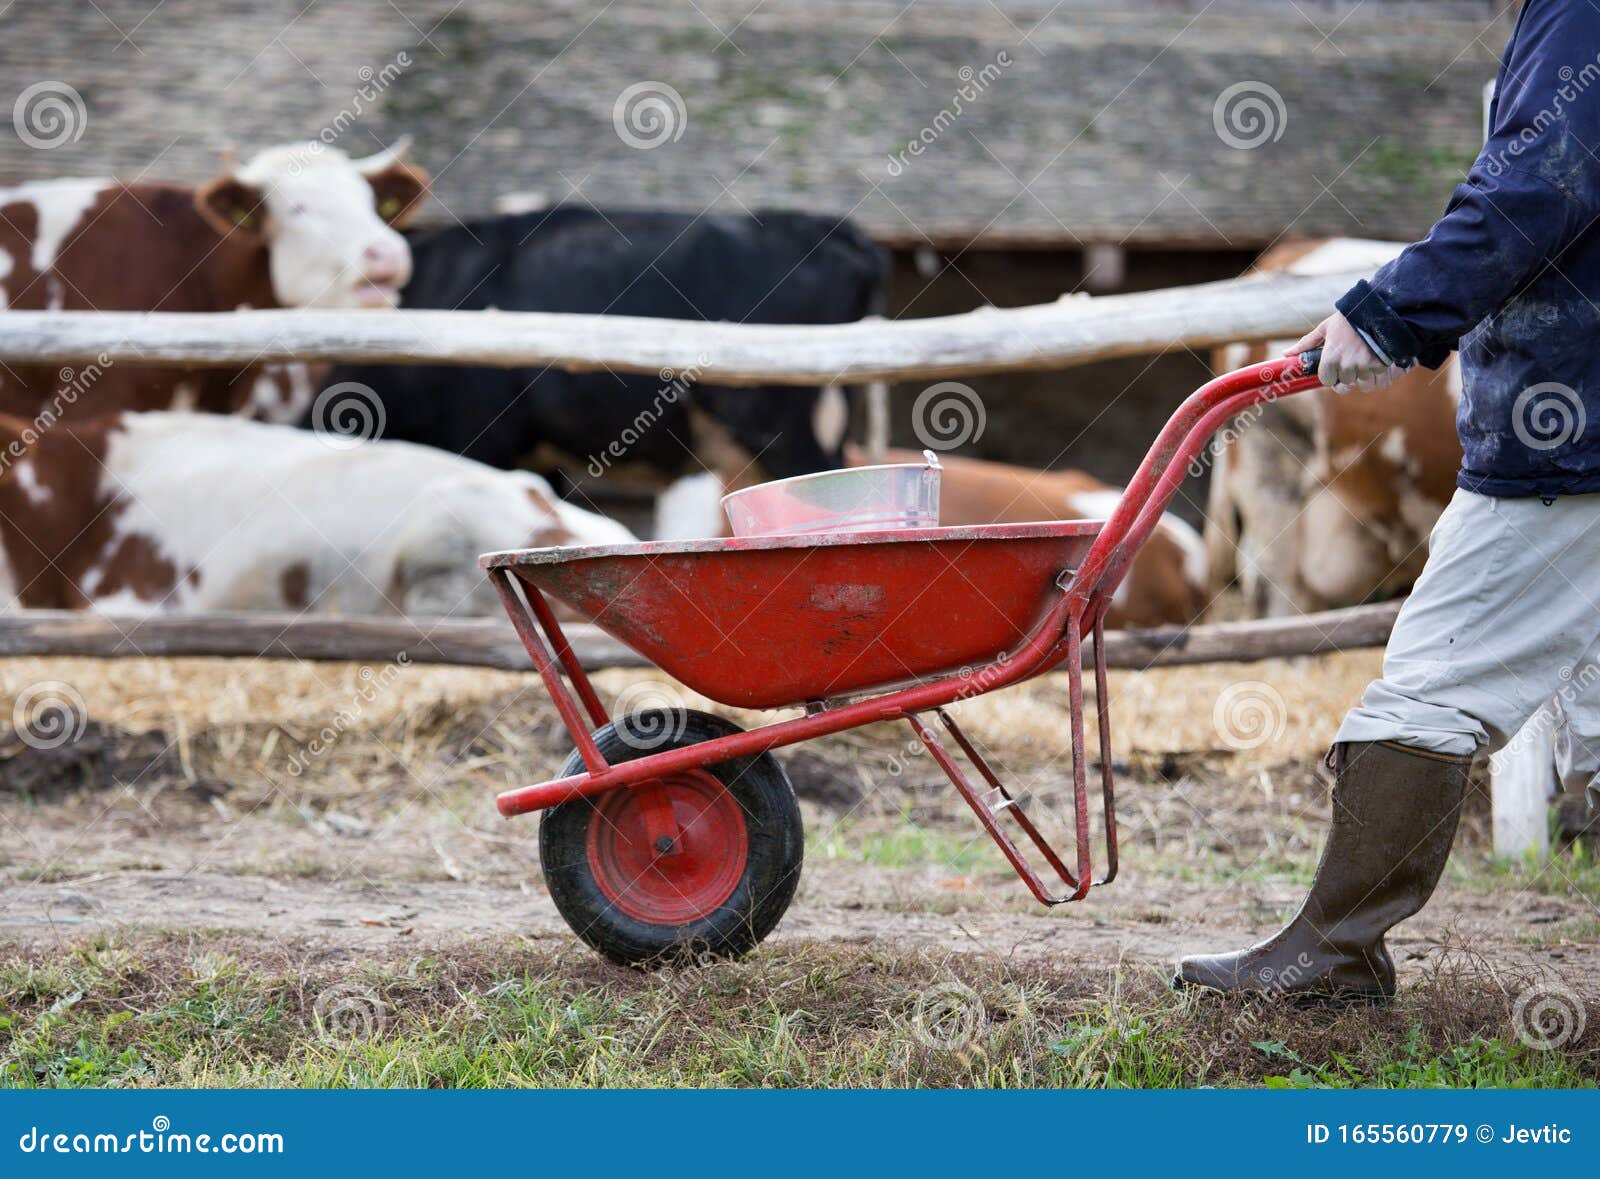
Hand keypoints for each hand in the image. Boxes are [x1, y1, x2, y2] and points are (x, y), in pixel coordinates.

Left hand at [1287, 313, 1404, 393]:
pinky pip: (1381, 381)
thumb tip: (1286, 354)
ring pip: (1364, 385)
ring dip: (1366, 376)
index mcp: (1330, 357)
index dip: (1331, 375)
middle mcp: (1347, 365)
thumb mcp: (1325, 328)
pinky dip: (1382, 374)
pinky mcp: (1383, 365)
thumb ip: (1306, 343)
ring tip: (1368, 360)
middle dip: (1349, 375)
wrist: (1379, 308)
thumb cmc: (1349, 318)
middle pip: (1346, 384)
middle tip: (1354, 359)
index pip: (1327, 381)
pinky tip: (1381, 362)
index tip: (1336, 366)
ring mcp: (1365, 366)